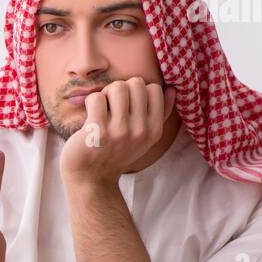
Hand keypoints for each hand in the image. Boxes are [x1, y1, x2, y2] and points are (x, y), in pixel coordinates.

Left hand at [60, 77, 175, 187]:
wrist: (91, 177)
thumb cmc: (115, 153)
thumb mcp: (144, 138)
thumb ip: (161, 114)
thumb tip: (171, 89)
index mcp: (155, 130)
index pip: (154, 89)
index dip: (138, 91)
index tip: (128, 105)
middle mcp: (141, 131)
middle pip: (136, 83)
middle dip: (121, 88)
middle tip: (111, 105)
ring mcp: (120, 131)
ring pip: (117, 87)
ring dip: (106, 94)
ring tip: (101, 109)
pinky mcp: (98, 132)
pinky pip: (97, 98)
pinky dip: (90, 102)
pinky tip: (90, 116)